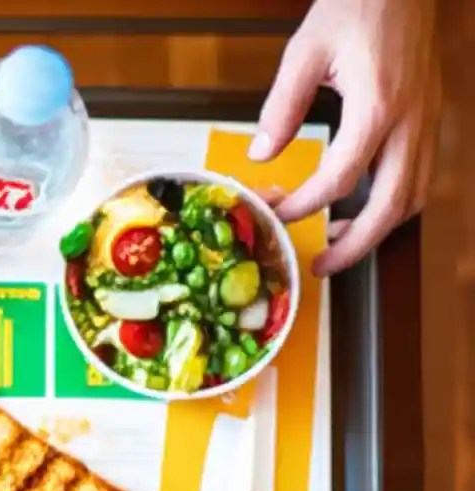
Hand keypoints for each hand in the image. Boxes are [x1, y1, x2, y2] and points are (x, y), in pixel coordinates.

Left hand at [250, 0, 439, 275]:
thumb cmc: (357, 5)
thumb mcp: (304, 51)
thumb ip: (281, 107)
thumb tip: (260, 155)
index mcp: (377, 107)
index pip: (339, 179)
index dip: (304, 205)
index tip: (275, 212)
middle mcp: (411, 122)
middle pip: (391, 207)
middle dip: (355, 245)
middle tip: (320, 265)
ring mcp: (427, 122)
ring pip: (414, 198)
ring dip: (377, 230)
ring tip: (338, 243)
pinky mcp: (430, 119)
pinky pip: (419, 177)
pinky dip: (392, 203)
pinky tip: (360, 207)